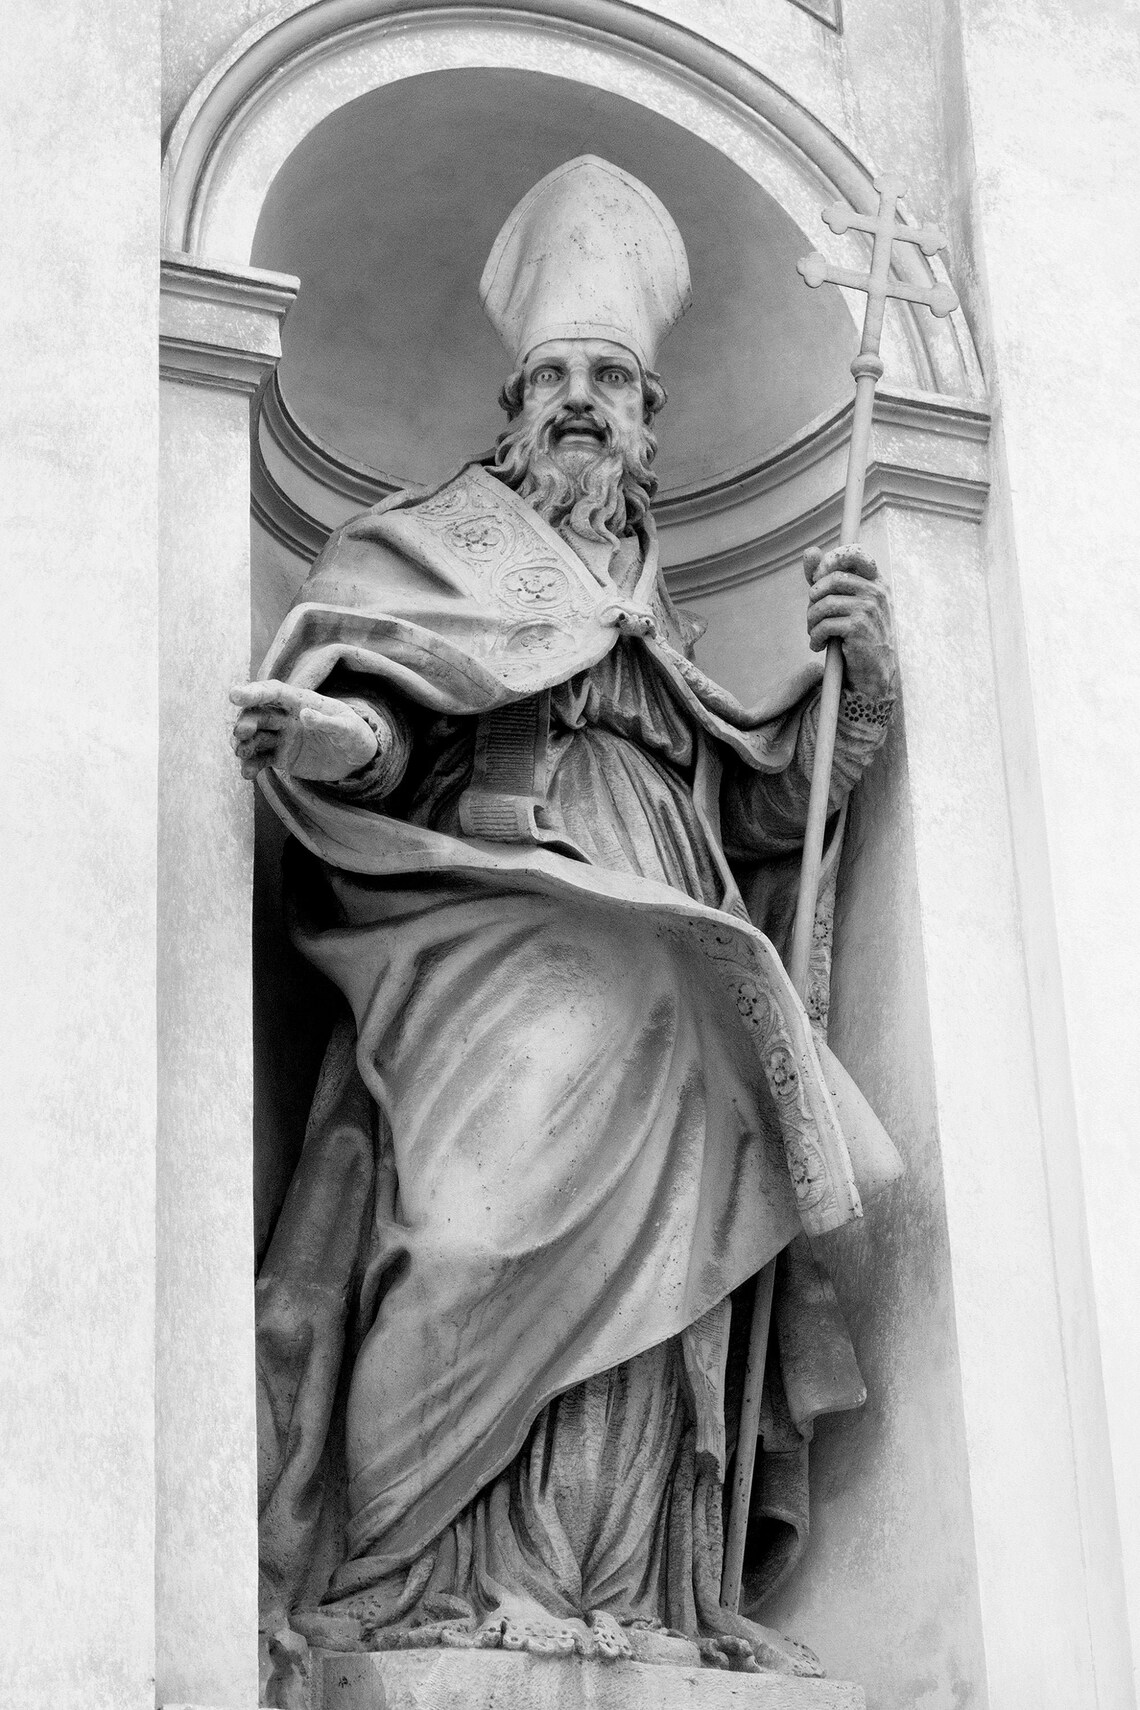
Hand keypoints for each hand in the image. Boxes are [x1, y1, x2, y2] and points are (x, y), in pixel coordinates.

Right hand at [229, 680, 378, 781]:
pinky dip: (251, 765)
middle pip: (258, 714)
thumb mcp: (348, 728)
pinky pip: (261, 759)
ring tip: (240, 753)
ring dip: (243, 743)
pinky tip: (247, 773)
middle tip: (240, 733)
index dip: (254, 692)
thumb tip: (304, 714)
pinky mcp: (281, 757)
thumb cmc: (355, 735)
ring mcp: (281, 737)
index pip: (274, 692)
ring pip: (255, 737)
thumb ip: (327, 722)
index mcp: (301, 701)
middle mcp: (286, 717)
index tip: (235, 695)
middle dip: (246, 721)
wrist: (357, 759)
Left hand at [803, 544, 896, 701]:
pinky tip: (818, 645)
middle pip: (832, 578)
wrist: (874, 670)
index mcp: (876, 581)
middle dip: (814, 598)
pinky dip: (815, 637)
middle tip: (813, 615)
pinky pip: (824, 625)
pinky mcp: (858, 628)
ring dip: (811, 620)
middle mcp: (876, 591)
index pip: (854, 553)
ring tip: (813, 632)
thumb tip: (810, 550)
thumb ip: (825, 576)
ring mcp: (869, 609)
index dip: (830, 561)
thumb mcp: (845, 603)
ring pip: (824, 603)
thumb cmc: (857, 635)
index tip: (818, 580)